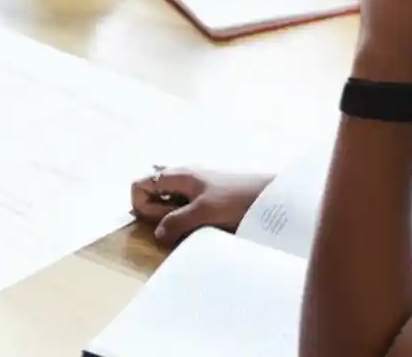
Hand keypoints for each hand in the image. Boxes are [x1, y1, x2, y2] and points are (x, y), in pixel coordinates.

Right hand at [130, 167, 274, 246]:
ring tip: (189, 228)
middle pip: (153, 192)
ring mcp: (197, 186)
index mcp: (179, 175)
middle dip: (157, 213)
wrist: (271, 195)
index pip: (140, 184)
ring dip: (173, 218)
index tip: (158, 221)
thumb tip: (158, 234)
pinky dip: (186, 218)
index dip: (141, 205)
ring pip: (170, 201)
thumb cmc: (236, 198)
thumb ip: (176, 222)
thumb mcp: (204, 212)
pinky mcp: (209, 196)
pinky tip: (201, 227)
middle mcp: (185, 177)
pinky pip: (186, 207)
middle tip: (176, 226)